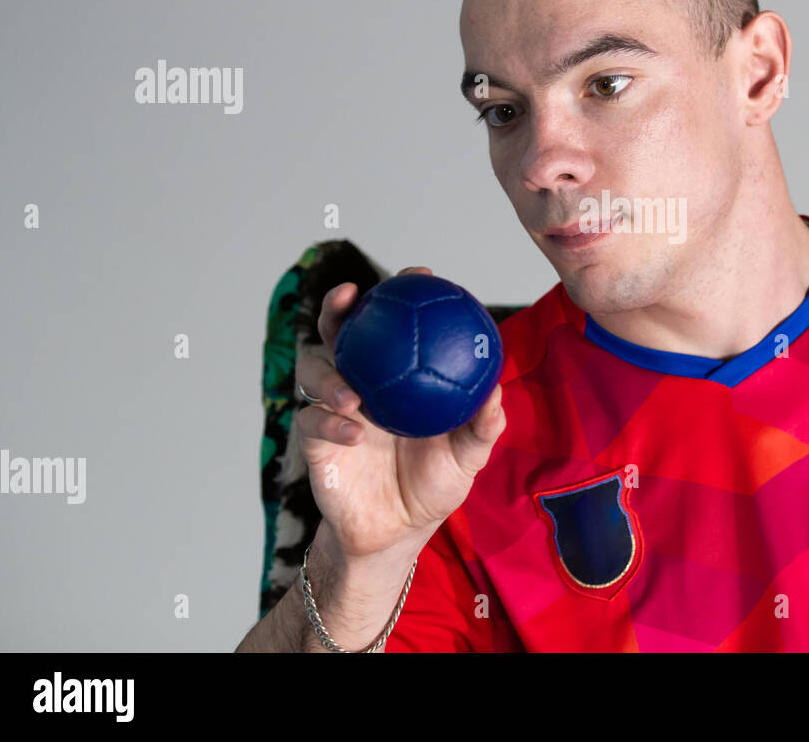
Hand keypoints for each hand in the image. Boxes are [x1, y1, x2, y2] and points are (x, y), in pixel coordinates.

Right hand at [292, 267, 507, 562]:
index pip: (393, 324)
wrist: (398, 532)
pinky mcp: (314, 441)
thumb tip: (496, 391)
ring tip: (352, 392)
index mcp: (395, 375)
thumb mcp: (467, 456)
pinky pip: (312, 423)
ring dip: (329, 373)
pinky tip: (353, 430)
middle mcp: (360, 381)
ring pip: (313, 370)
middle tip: (353, 295)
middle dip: (338, 306)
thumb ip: (482, 425)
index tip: (419, 277)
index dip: (400, 294)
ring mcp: (332, 408)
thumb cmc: (434, 484)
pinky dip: (331, 424)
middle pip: (339, 331)